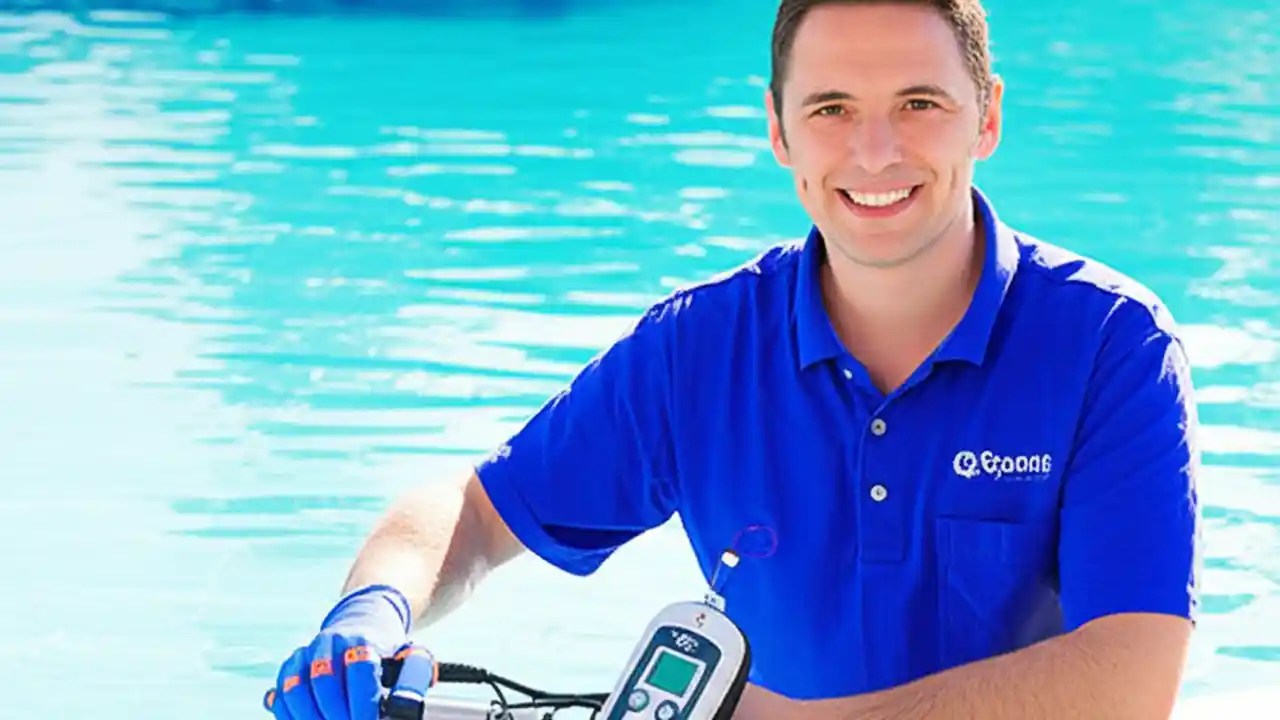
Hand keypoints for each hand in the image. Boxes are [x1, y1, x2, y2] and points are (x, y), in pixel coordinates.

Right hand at [266, 584, 422, 719]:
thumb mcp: (407, 656)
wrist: (360, 624)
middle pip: (324, 680)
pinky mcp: (288, 670)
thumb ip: (412, 678)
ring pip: (296, 689)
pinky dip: (288, 715)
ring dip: (310, 717)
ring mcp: (304, 656)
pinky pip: (280, 695)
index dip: (364, 701)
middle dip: (337, 713)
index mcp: (360, 639)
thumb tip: (407, 708)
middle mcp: (328, 644)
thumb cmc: (384, 650)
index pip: (360, 668)